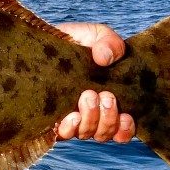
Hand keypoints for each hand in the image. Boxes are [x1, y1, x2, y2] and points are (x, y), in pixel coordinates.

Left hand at [53, 22, 135, 142]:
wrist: (42, 39)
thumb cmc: (75, 40)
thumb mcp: (97, 35)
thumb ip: (110, 43)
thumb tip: (105, 58)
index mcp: (107, 101)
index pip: (121, 130)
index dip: (126, 130)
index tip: (126, 115)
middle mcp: (89, 114)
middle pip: (103, 133)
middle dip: (108, 117)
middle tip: (104, 95)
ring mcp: (68, 117)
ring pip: (84, 134)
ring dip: (91, 119)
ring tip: (87, 95)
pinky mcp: (48, 117)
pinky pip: (60, 134)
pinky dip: (69, 128)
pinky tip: (71, 115)